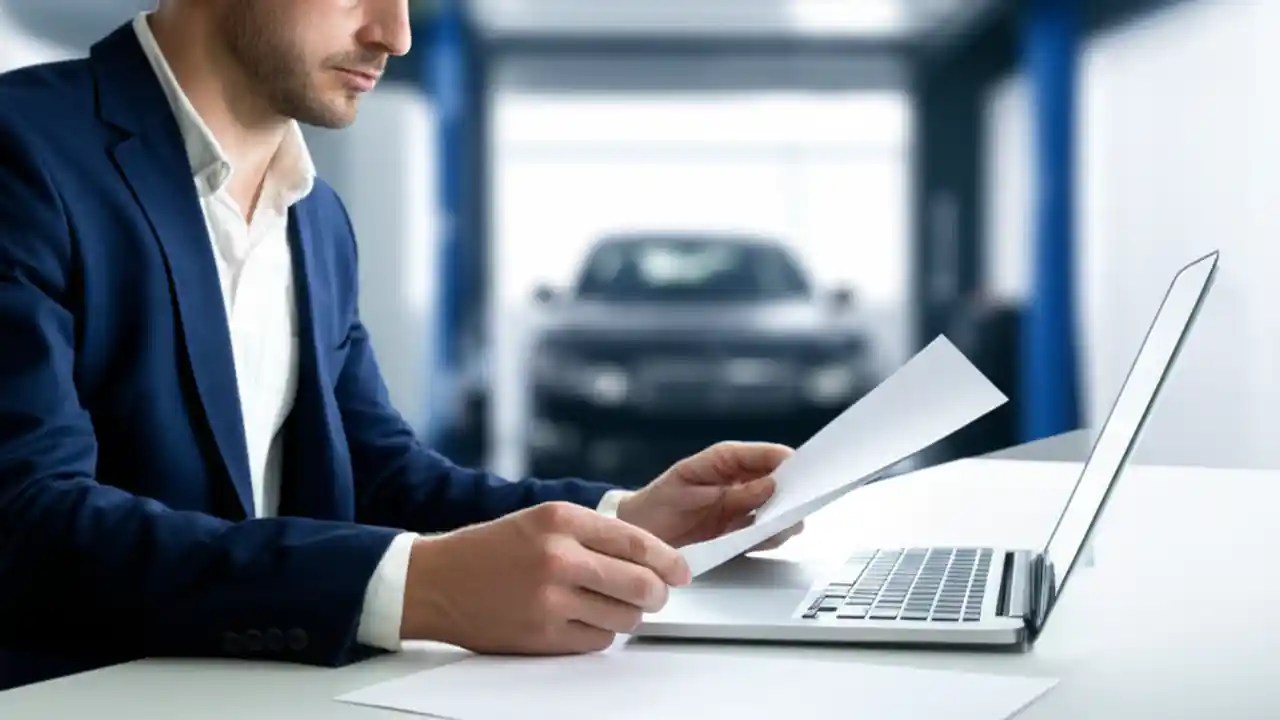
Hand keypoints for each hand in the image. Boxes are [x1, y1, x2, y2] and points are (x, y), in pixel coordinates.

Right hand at [400, 501, 690, 653]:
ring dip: (628, 615)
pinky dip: (601, 634)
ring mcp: (550, 599)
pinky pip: (599, 641)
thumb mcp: (541, 520)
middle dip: (657, 593)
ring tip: (610, 606)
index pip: (637, 541)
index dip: (668, 560)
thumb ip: (593, 534)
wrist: (435, 581)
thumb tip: (650, 559)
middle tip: (655, 594)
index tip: (680, 571)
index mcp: (560, 519)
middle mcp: (558, 556)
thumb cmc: (489, 550)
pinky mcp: (542, 635)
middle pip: (640, 584)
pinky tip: (584, 620)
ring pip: (625, 617)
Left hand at [616, 441, 803, 550]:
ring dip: (786, 516)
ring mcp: (743, 511)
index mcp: (729, 461)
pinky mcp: (740, 536)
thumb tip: (770, 484)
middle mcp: (741, 484)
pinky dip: (772, 536)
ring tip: (788, 521)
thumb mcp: (690, 479)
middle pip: (781, 484)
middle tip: (803, 500)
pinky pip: (766, 536)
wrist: (641, 532)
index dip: (790, 461)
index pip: (769, 456)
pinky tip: (773, 536)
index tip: (808, 469)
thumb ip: (731, 480)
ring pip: (779, 511)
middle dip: (795, 491)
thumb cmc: (660, 499)